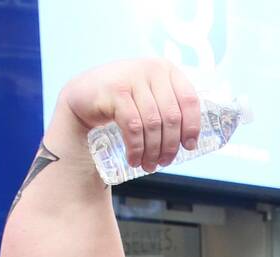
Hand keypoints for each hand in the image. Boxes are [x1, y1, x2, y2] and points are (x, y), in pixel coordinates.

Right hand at [59, 59, 202, 172]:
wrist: (84, 97)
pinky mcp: (115, 91)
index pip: (190, 100)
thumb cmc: (124, 103)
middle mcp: (152, 69)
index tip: (188, 147)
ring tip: (148, 165)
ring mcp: (132, 77)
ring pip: (153, 124)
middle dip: (170, 146)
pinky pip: (133, 126)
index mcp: (167, 70)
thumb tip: (194, 141)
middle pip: (172, 117)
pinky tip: (134, 158)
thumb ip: (170, 107)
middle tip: (163, 163)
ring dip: (152, 151)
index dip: (192, 127)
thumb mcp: (150, 98)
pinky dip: (136, 148)